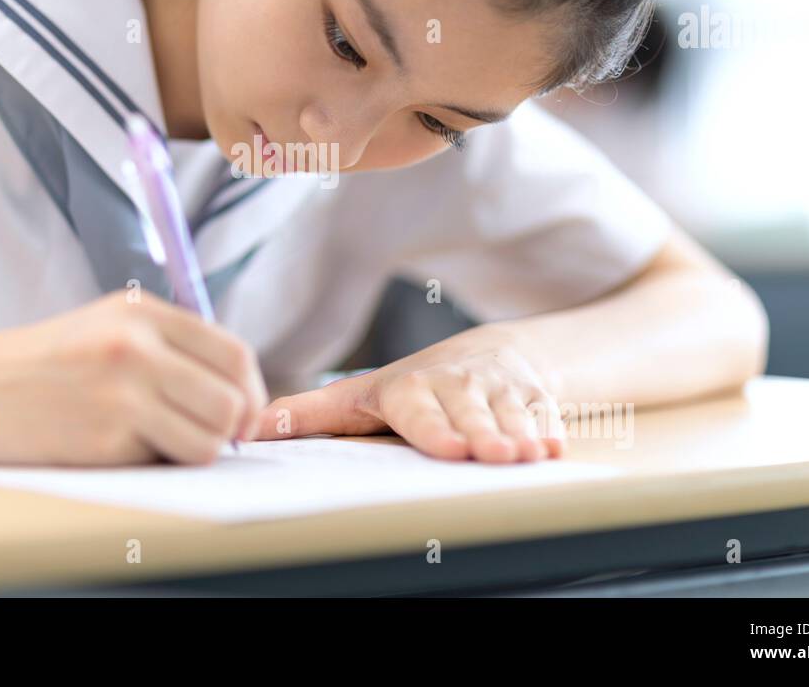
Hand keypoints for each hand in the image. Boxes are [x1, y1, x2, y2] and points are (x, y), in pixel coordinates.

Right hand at [0, 290, 267, 465]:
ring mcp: (120, 389)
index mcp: (142, 311)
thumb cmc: (39, 363)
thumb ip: (166, 345)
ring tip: (159, 444)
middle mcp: (137, 344)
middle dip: (230, 430)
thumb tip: (237, 393)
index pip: (234, 354)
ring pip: (209, 439)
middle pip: (232, 400)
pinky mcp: (102, 434)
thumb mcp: (105, 326)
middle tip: (205, 440)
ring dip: (195, 452)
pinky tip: (119, 449)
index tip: (243, 417)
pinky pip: (164, 461)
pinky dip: (154, 464)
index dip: (251, 393)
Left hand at [252, 324, 565, 462]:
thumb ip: (309, 414)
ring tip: (526, 455)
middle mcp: (457, 387)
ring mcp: (499, 392)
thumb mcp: (358, 396)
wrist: (490, 352)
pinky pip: (546, 413)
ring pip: (510, 414)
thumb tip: (253, 427)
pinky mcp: (535, 397)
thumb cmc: (412, 386)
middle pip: (471, 414)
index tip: (449, 447)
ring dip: (520, 434)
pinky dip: (551, 428)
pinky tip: (555, 448)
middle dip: (483, 434)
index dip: (436, 428)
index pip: (422, 409)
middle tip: (494, 457)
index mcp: (411, 389)